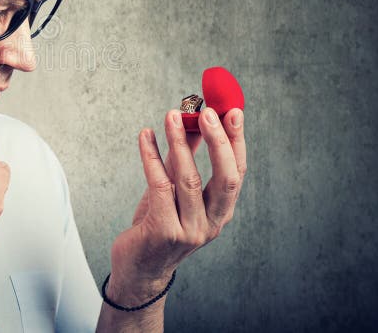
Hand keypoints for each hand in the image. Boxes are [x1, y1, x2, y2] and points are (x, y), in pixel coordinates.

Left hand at [106, 107, 246, 305]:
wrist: (139, 266)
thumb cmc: (158, 221)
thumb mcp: (176, 187)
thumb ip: (186, 156)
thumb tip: (193, 119)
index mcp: (221, 210)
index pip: (238, 171)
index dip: (236, 140)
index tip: (232, 110)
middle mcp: (212, 222)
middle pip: (225, 177)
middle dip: (217, 141)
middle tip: (205, 111)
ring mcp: (190, 230)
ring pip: (189, 179)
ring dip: (180, 143)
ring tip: (171, 115)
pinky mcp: (164, 231)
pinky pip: (159, 186)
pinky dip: (151, 156)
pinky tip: (145, 136)